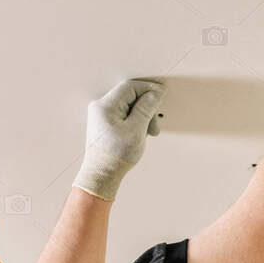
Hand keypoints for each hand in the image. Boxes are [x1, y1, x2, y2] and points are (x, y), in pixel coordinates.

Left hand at [73, 78, 163, 200]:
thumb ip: (146, 108)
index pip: (130, 87)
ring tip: (148, 133)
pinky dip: (135, 121)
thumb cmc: (116, 156)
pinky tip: (139, 134)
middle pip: (130, 96)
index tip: (162, 94)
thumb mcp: (136, 130)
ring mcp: (102, 115)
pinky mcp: (105, 123)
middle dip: (146, 108)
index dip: (149, 89)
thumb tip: (155, 93)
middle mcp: (101, 107)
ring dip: (142, 117)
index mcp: (106, 106)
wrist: (101, 175)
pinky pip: (124, 114)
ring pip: (128, 106)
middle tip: (154, 126)